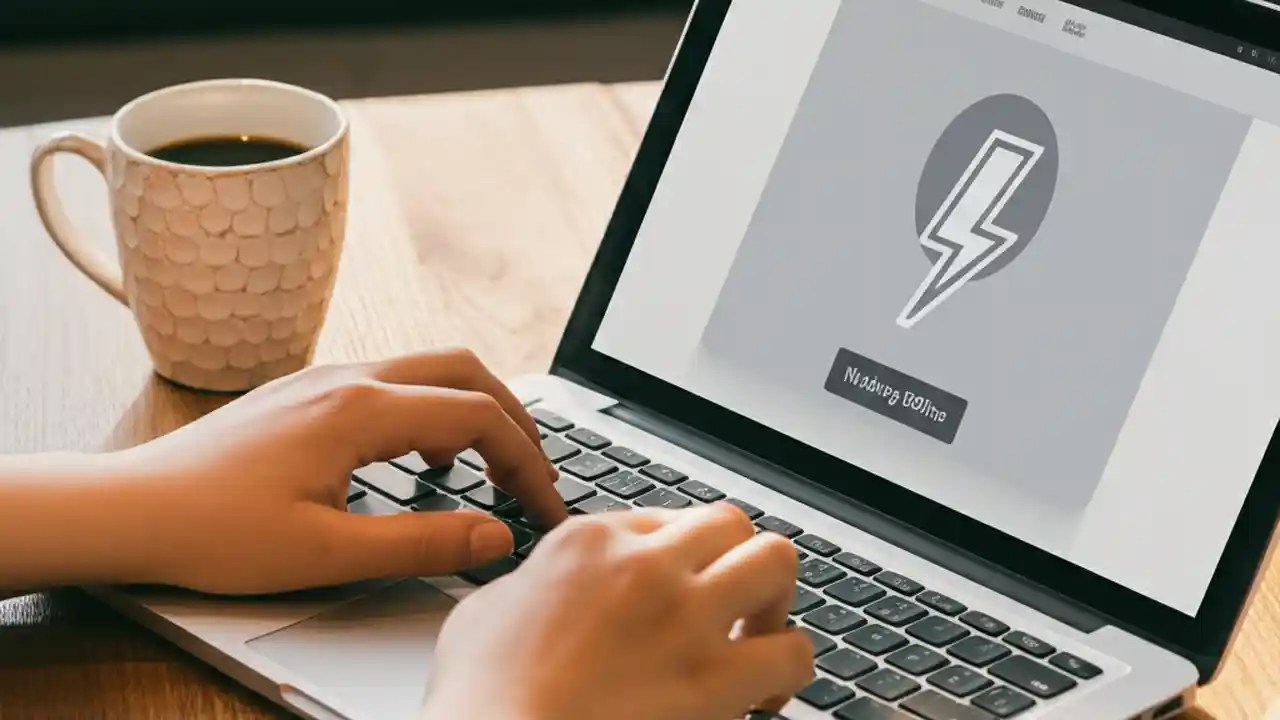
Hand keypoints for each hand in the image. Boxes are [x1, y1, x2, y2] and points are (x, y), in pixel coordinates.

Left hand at [106, 349, 564, 593]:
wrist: (131, 510)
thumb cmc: (215, 532)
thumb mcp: (328, 554)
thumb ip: (422, 544)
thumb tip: (495, 535)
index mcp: (359, 410)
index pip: (478, 414)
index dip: (526, 460)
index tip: (544, 504)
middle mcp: (348, 378)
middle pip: (464, 368)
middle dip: (513, 416)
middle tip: (533, 471)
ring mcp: (324, 378)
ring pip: (427, 370)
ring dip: (471, 410)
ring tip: (488, 469)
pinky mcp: (307, 393)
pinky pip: (392, 384)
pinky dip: (429, 413)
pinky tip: (420, 461)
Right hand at [422, 504, 813, 719]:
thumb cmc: (480, 695)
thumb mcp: (485, 612)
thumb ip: (530, 585)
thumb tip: (542, 590)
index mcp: (588, 542)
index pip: (663, 520)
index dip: (678, 557)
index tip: (678, 584)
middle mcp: (645, 565)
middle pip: (728, 522)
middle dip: (736, 560)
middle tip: (730, 603)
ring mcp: (686, 617)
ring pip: (775, 561)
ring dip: (774, 599)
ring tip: (760, 635)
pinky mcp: (715, 680)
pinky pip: (793, 652)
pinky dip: (791, 668)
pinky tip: (766, 692)